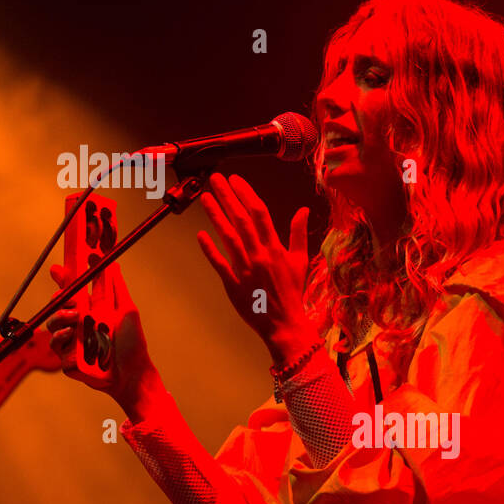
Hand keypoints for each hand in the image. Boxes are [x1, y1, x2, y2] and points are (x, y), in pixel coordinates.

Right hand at [45, 262, 159, 417]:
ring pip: (53, 326)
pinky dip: (62, 341)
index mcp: (91, 309)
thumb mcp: (127, 309)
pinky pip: (57, 347)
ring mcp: (72, 342)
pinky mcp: (68, 359)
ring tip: (75, 320)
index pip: (72, 290)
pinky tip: (72, 337)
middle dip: (58, 299)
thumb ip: (116, 287)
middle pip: (57, 306)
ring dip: (60, 319)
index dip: (63, 279)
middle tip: (69, 299)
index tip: (57, 269)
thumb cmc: (132, 343)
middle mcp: (79, 323)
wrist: (133, 373)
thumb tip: (112, 262)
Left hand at [197, 173, 318, 360]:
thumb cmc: (292, 292)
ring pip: (228, 237)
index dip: (246, 193)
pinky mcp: (233, 284)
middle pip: (241, 219)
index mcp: (275, 248)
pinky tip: (200, 234)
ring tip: (205, 198)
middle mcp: (259, 255)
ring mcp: (245, 269)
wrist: (285, 324)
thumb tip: (303, 210)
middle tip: (215, 180)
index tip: (235, 180)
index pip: (259, 213)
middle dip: (227, 197)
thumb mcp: (300, 260)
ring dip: (215, 216)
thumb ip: (299, 233)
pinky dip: (209, 249)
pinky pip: (219, 264)